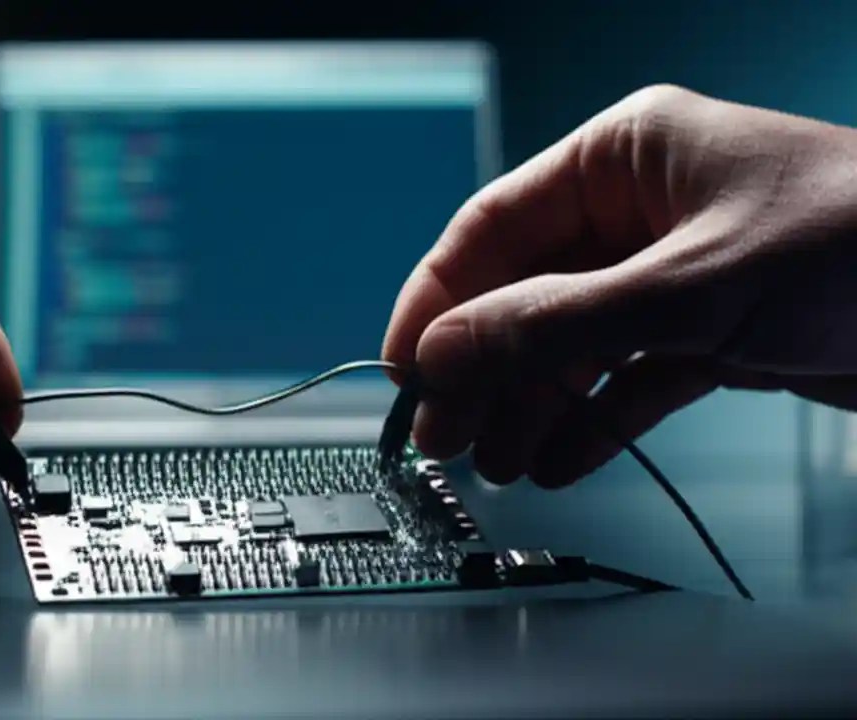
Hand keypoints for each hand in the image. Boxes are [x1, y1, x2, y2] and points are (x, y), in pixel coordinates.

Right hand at [383, 84, 856, 487]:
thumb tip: (441, 353)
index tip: (402, 369)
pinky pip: (627, 376)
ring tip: (504, 464)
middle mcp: (642, 210)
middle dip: (484, 369)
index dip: (437, 300)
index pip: (494, 226)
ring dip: (533, 404)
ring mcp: (675, 272)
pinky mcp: (712, 330)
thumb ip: (553, 324)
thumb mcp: (688, 289)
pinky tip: (565, 461)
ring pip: (571, 341)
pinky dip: (595, 420)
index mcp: (625, 155)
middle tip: (447, 437)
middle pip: (525, 292)